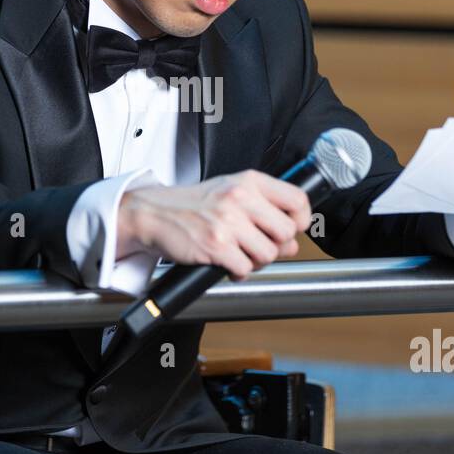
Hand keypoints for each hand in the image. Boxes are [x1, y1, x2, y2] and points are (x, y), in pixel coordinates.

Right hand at [116, 170, 312, 279]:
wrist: (153, 212)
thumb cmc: (192, 204)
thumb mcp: (230, 190)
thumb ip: (263, 207)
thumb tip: (292, 239)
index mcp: (249, 182)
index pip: (298, 199)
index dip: (300, 220)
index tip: (292, 229)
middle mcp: (240, 198)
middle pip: (287, 232)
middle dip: (277, 246)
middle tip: (260, 246)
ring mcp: (228, 222)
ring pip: (269, 254)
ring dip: (257, 261)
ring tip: (241, 254)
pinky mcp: (216, 245)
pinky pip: (245, 268)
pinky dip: (238, 272)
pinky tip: (228, 263)